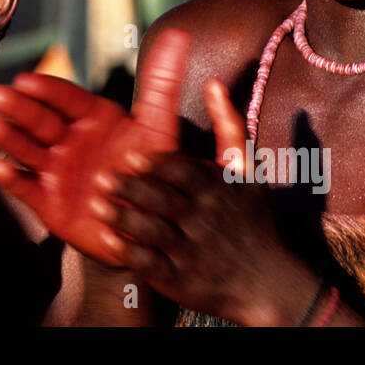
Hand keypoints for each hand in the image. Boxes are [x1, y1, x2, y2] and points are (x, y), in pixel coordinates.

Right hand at [0, 29, 190, 264]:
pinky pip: (27, 188)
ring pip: (27, 149)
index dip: (47, 89)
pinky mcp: (49, 202)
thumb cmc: (153, 172)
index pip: (66, 98)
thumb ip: (163, 81)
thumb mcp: (159, 126)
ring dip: (7, 136)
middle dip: (16, 107)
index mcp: (91, 118)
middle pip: (40, 119)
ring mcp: (56, 170)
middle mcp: (69, 140)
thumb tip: (178, 34)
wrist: (148, 225)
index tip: (26, 79)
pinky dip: (12, 179)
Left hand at [92, 78, 313, 323]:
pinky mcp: (180, 279)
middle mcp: (203, 220)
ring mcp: (191, 251)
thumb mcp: (246, 171)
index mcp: (215, 190)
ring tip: (96, 204)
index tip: (131, 157)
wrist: (268, 282)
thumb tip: (214, 82)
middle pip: (164, 201)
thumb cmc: (252, 218)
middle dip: (133, 190)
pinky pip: (152, 265)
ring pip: (153, 232)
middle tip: (101, 177)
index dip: (157, 167)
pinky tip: (108, 242)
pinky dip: (130, 254)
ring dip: (124, 219)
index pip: (183, 174)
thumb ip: (229, 125)